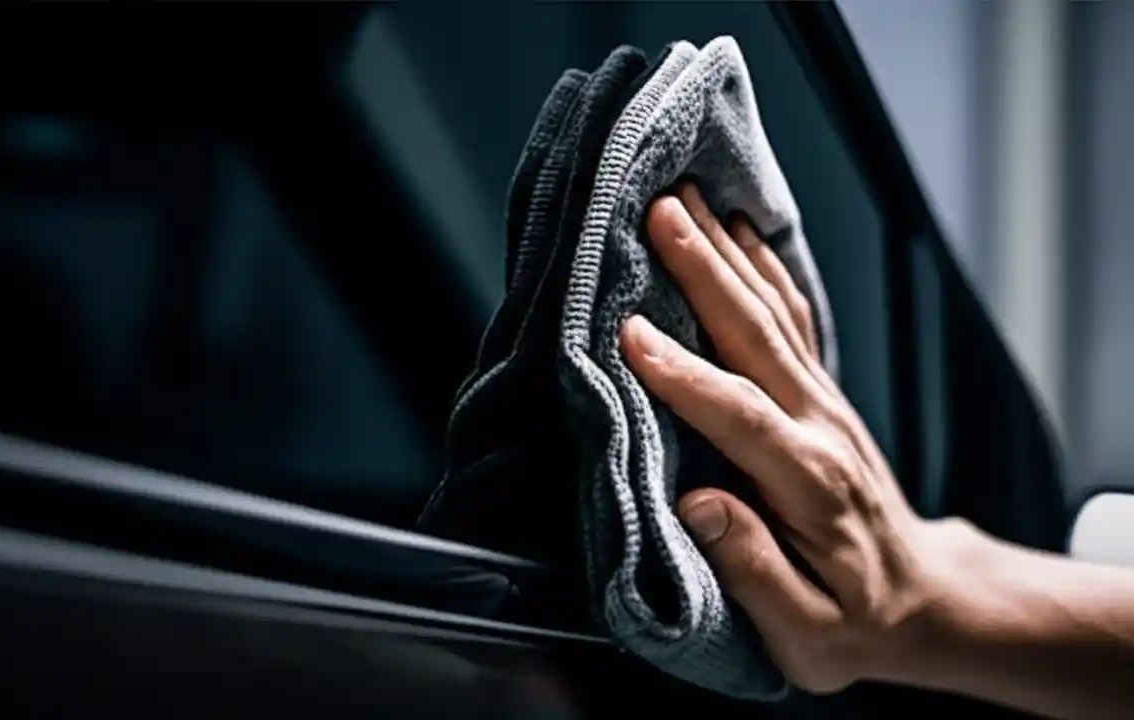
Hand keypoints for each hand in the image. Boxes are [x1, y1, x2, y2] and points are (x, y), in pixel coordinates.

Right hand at [620, 183, 960, 693]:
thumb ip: (753, 569)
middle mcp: (820, 427)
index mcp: (809, 485)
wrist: (925, 603)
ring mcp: (825, 404)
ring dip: (728, 252)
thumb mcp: (807, 634)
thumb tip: (697, 505)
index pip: (739, 416)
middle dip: (705, 270)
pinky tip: (738, 232)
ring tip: (690, 197)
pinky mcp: (821, 395)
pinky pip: (791, 317)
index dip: (683, 376)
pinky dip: (763, 268)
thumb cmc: (856, 625)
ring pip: (772, 312)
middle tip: (661, 210)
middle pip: (757, 335)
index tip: (631, 333)